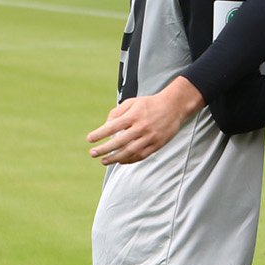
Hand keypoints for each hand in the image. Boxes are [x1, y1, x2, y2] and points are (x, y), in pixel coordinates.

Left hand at [87, 78, 202, 164]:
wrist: (174, 106)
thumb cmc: (149, 104)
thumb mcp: (132, 102)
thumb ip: (117, 113)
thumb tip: (105, 126)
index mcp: (134, 115)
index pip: (113, 127)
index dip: (100, 134)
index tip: (89, 139)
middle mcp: (142, 127)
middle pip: (119, 142)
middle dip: (104, 149)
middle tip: (92, 153)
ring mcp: (150, 137)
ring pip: (130, 152)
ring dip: (115, 158)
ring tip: (104, 161)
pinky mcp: (157, 144)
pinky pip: (141, 155)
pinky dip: (129, 160)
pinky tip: (120, 161)